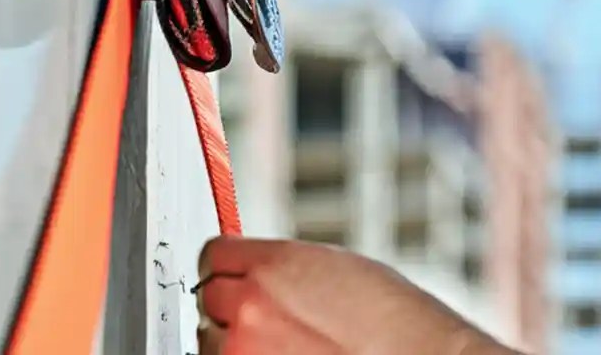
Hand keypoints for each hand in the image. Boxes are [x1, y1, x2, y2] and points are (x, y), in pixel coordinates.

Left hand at [195, 237, 517, 354]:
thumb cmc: (391, 319)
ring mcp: (245, 350)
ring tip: (283, 345)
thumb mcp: (335, 267)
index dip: (227, 267)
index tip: (233, 276)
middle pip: (208, 297)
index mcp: (274, 264)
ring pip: (211, 340)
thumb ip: (284, 267)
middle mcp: (252, 304)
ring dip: (234, 341)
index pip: (214, 254)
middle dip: (232, 305)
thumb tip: (258, 272)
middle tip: (266, 317)